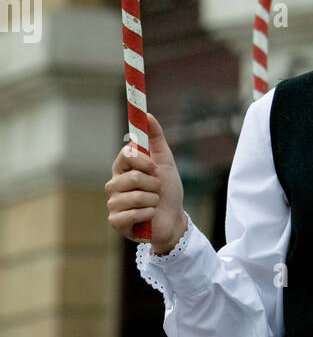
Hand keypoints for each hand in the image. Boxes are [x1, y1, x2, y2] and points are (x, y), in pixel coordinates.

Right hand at [105, 113, 186, 252]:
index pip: (125, 156)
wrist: (174, 218)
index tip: (154, 168)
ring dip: (153, 200)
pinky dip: (148, 214)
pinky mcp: (116, 221)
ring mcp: (113, 204)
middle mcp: (114, 184)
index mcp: (122, 168)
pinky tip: (149, 216)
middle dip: (153, 184)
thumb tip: (147, 114)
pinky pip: (132, 214)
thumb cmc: (168, 190)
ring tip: (154, 203)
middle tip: (157, 189)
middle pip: (132, 177)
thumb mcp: (165, 161)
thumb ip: (155, 138)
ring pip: (135, 196)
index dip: (143, 161)